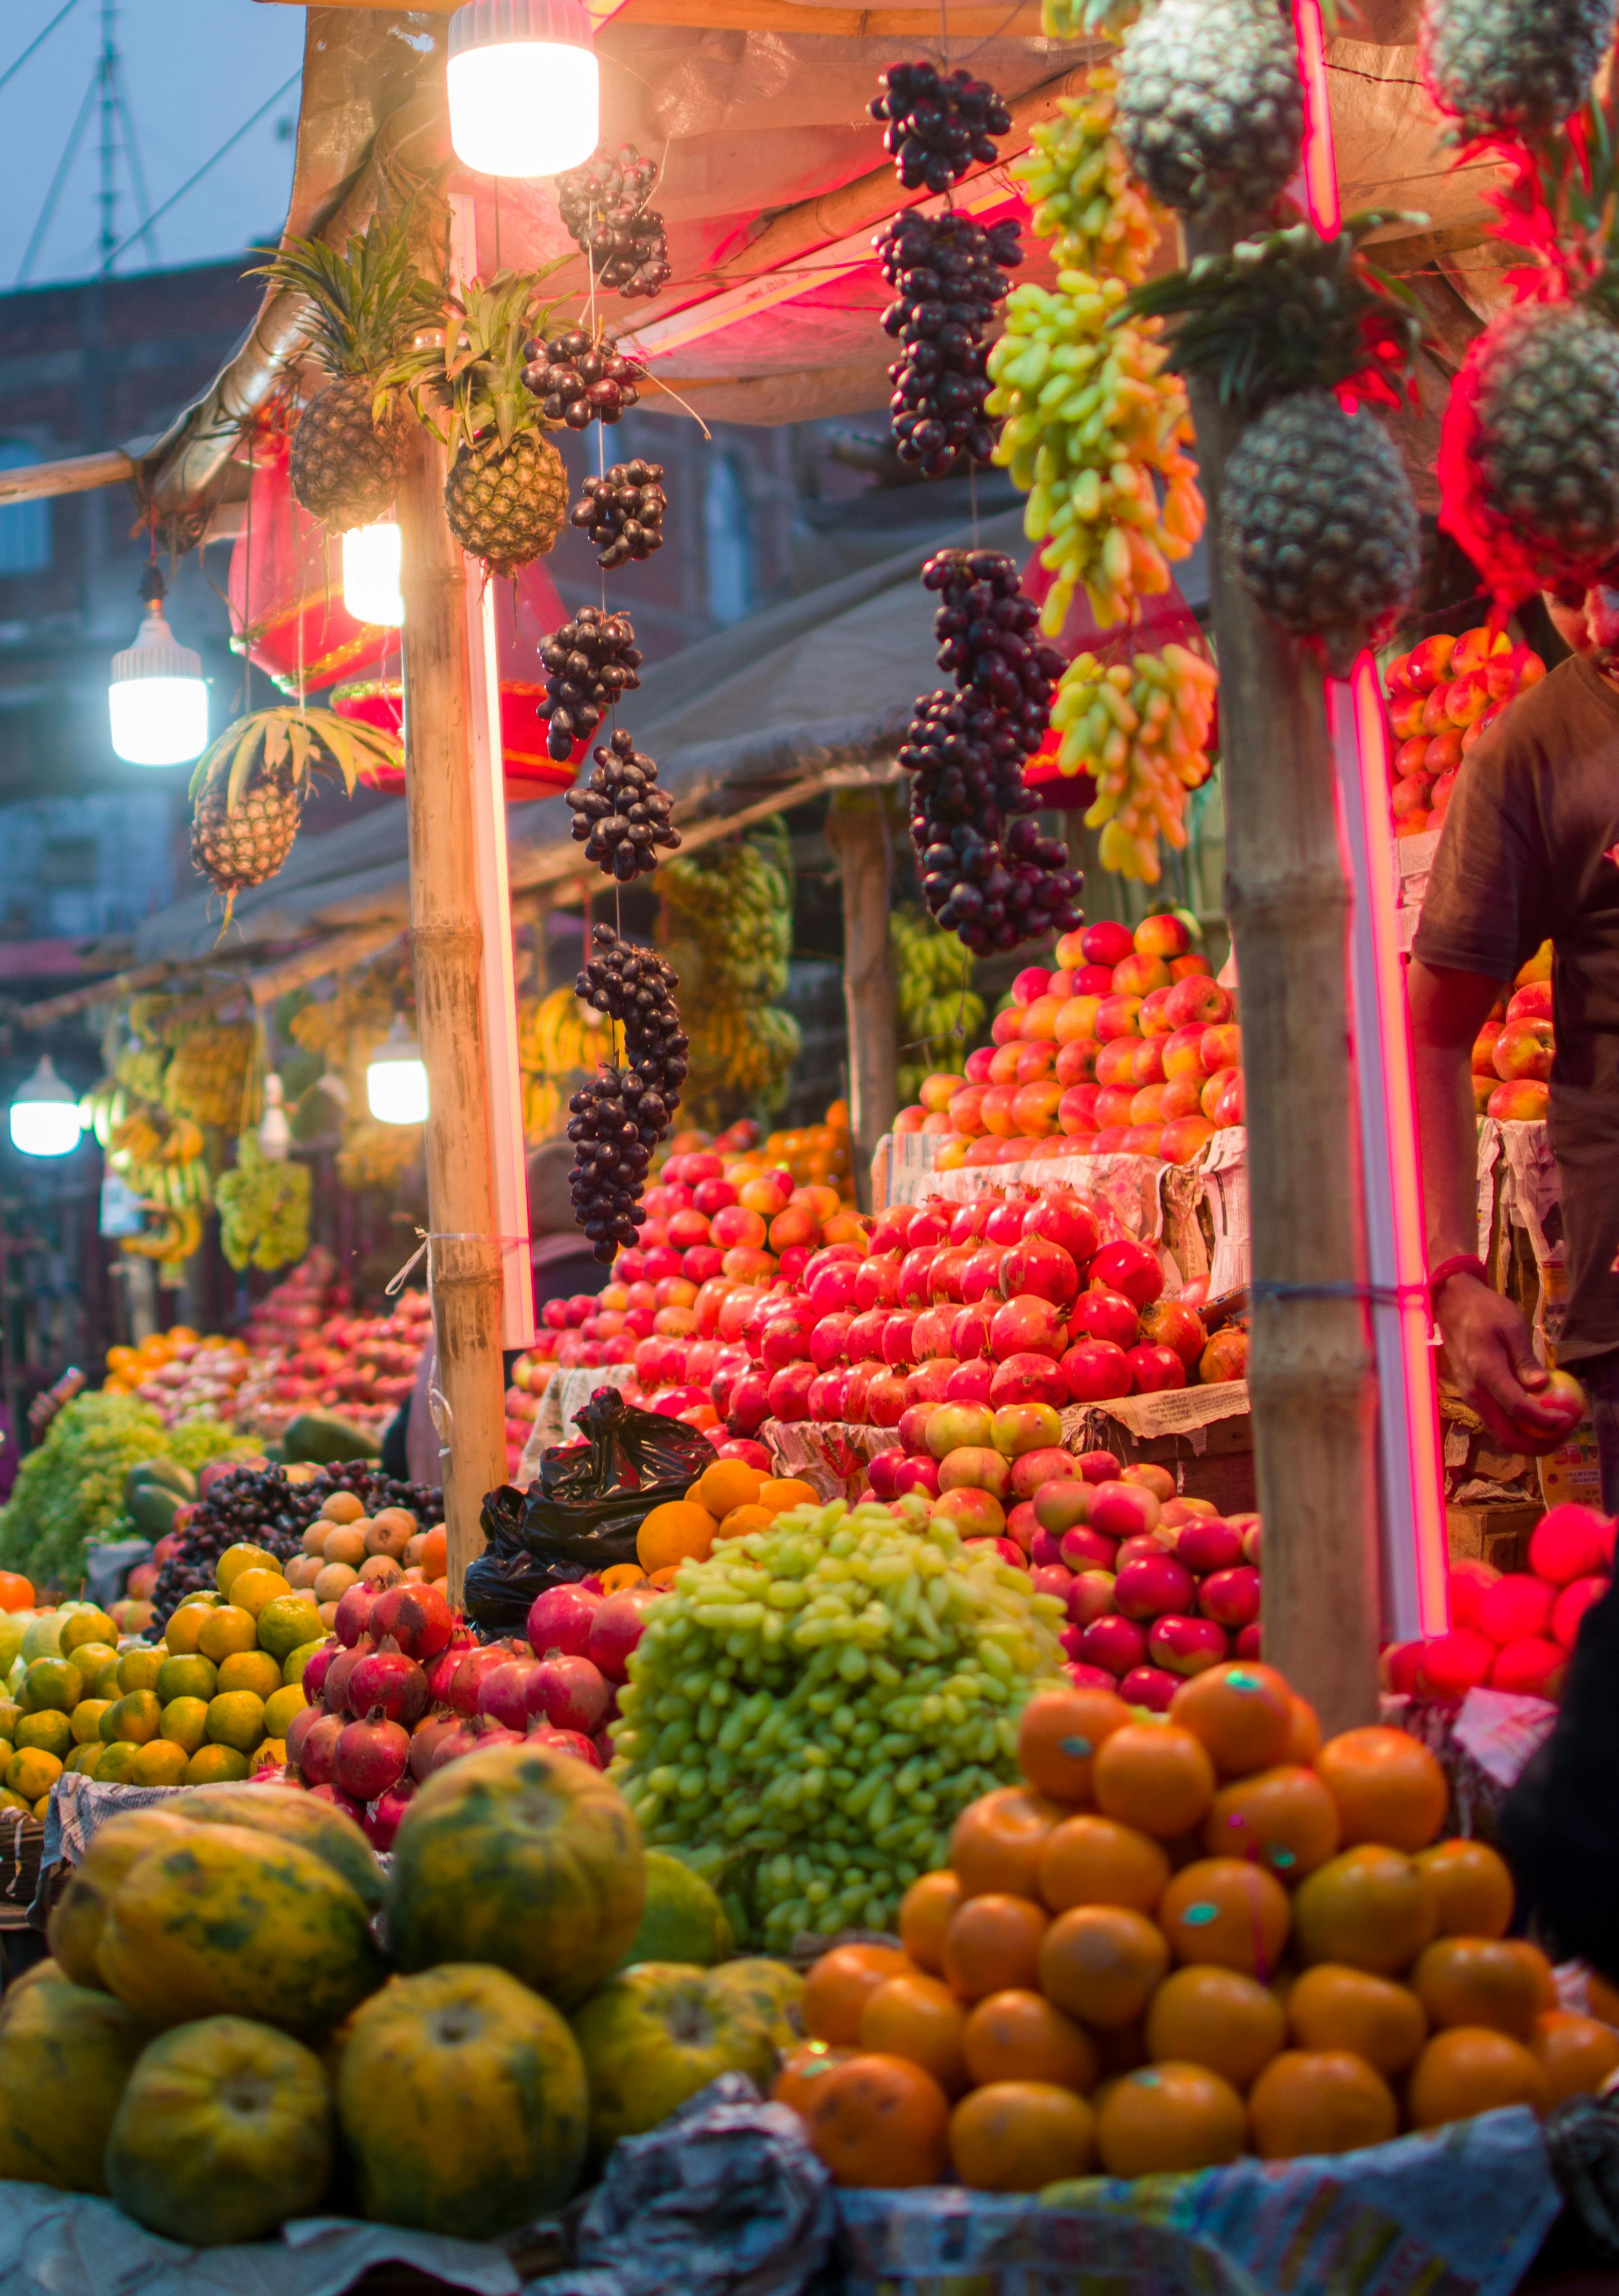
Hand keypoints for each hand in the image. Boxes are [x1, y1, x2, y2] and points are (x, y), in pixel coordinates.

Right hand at [1434, 1273, 1576, 1452]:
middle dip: (1540, 1445)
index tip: (1569, 1418)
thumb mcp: (1512, 1327)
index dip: (1546, 1421)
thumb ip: (1526, 1359)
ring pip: (1502, 1436)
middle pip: (1508, 1438)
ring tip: (1556, 1429)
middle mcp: (1474, 1393)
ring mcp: (1471, 1398)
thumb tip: (1542, 1385)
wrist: (1452, 1306)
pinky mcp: (1473, 1398)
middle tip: (1564, 1434)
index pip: (1518, 1409)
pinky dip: (1520, 1429)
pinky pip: (1498, 1424)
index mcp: (1485, 1372)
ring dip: (1530, 1441)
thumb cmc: (1485, 1311)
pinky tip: (1539, 1417)